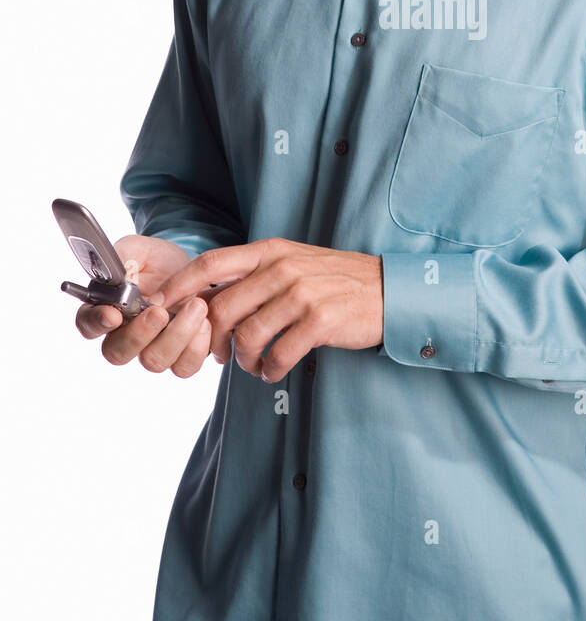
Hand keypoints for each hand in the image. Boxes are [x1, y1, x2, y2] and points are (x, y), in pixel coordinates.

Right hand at [74, 234, 211, 376]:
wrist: (191, 269)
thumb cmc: (156, 261)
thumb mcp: (138, 249)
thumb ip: (124, 257)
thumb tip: (120, 273)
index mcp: (104, 308)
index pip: (88, 324)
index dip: (97, 322)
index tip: (113, 314)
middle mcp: (122, 335)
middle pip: (118, 353)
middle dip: (139, 334)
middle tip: (159, 312)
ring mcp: (151, 349)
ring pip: (153, 361)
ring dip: (176, 336)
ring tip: (195, 306)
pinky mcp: (179, 355)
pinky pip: (184, 367)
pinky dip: (196, 348)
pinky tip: (205, 323)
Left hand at [155, 238, 384, 379]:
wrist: (388, 290)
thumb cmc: (335, 281)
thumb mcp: (293, 263)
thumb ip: (256, 275)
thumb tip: (210, 300)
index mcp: (270, 251)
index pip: (211, 263)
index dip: (181, 286)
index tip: (161, 307)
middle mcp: (282, 268)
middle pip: (221, 307)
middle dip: (212, 338)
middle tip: (220, 355)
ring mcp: (301, 294)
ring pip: (247, 335)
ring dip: (243, 359)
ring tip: (253, 365)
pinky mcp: (320, 321)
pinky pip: (278, 353)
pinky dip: (270, 369)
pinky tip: (274, 370)